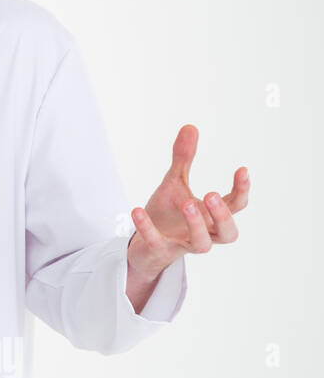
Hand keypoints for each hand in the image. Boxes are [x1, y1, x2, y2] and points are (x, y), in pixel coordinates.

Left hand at [128, 124, 249, 282]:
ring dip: (195, 224)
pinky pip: (158, 243)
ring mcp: (184, 245)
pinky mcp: (161, 252)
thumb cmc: (167, 213)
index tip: (241, 169)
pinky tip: (136, 210)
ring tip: (186, 202)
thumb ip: (183, 159)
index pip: (237, 205)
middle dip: (223, 215)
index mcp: (212, 216)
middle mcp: (204, 233)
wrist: (144, 244)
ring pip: (202, 244)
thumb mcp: (174, 183)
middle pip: (228, 233)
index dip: (241, 190)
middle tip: (211, 194)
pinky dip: (147, 228)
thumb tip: (190, 126)